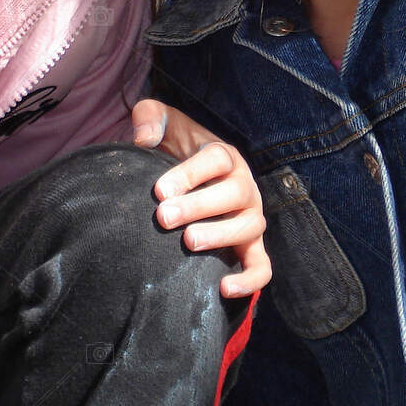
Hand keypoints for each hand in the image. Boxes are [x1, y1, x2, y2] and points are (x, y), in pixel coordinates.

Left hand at [131, 99, 270, 297]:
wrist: (186, 186)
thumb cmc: (174, 152)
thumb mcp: (162, 125)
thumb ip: (150, 117)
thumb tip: (143, 138)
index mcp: (225, 156)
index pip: (216, 159)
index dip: (190, 174)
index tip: (159, 190)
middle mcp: (244, 186)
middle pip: (235, 193)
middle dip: (199, 206)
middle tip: (163, 217)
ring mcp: (251, 218)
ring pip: (250, 227)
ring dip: (220, 235)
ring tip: (188, 242)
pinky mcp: (252, 248)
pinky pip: (262, 265)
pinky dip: (250, 279)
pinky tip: (224, 288)